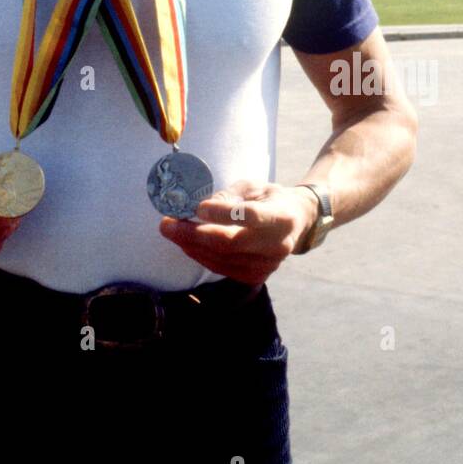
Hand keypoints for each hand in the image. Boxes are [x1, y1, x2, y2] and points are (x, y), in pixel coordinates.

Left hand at [158, 178, 316, 283]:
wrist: (296, 222)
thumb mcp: (254, 186)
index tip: (198, 207)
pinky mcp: (256, 276)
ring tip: (171, 231)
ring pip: (221, 258)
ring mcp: (267, 265)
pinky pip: (222, 268)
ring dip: (191, 245)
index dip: (223, 213)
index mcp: (280, 217)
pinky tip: (187, 243)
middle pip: (229, 243)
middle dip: (193, 234)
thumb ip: (230, 196)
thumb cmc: (270, 199)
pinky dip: (200, 255)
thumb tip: (201, 208)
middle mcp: (276, 245)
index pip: (249, 216)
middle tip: (167, 224)